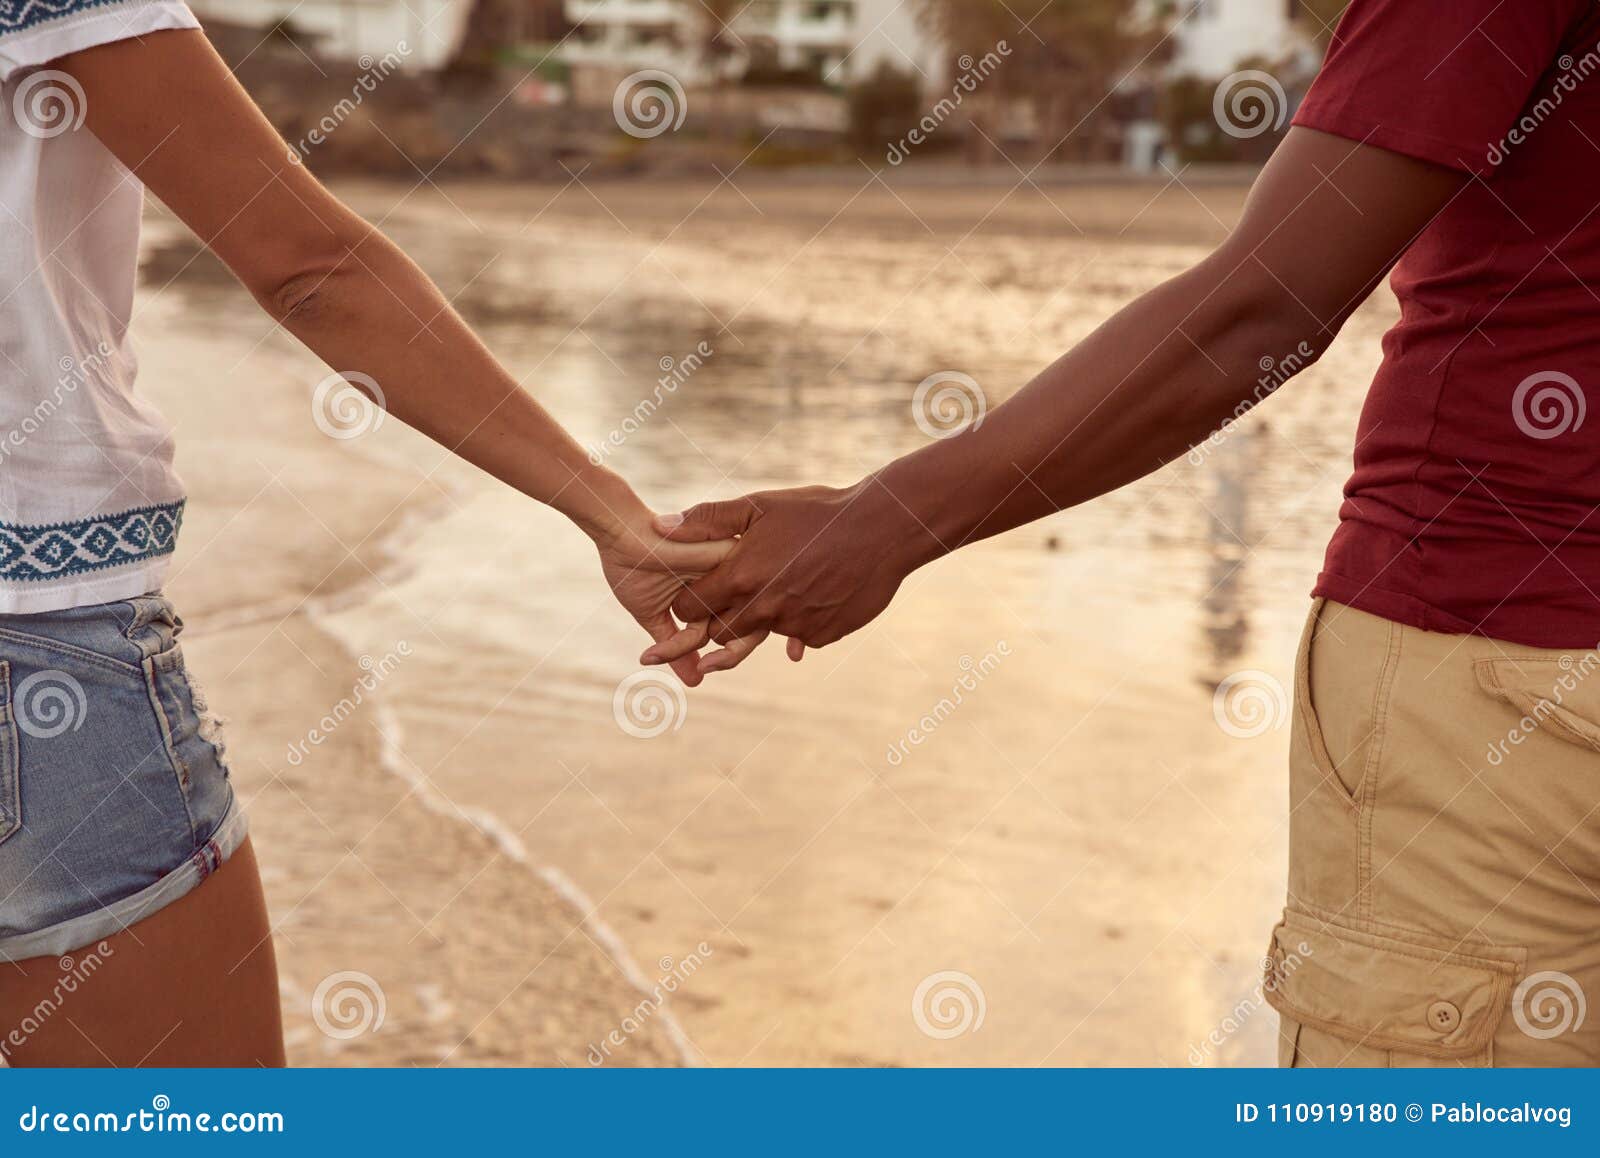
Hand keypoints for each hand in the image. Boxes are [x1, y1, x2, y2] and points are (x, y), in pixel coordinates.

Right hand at [592, 504, 754, 687]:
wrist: (618, 533)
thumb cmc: (633, 568)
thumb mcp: (654, 614)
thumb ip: (676, 647)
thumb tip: (695, 683)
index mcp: (718, 594)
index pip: (739, 631)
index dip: (726, 657)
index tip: (701, 672)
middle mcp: (730, 582)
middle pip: (751, 629)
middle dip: (728, 658)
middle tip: (702, 670)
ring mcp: (729, 570)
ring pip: (744, 619)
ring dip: (709, 647)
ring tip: (677, 655)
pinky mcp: (724, 560)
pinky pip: (724, 606)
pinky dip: (697, 632)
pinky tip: (681, 641)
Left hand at [641, 482, 918, 673]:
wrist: (880, 530)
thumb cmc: (817, 512)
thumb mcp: (759, 506)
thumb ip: (706, 519)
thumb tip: (659, 527)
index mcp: (741, 576)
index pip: (688, 608)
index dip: (688, 601)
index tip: (696, 591)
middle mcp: (763, 608)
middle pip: (718, 633)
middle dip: (718, 619)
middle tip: (737, 591)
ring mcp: (793, 625)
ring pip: (760, 635)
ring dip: (763, 617)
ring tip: (785, 581)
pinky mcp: (821, 635)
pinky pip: (798, 637)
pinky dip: (799, 620)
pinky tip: (815, 591)